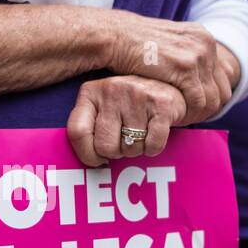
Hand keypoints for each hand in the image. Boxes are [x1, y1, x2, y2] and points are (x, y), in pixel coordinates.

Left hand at [66, 75, 186, 167]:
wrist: (170, 85)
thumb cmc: (129, 104)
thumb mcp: (102, 107)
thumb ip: (89, 128)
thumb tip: (91, 162)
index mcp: (90, 93)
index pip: (77, 132)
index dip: (87, 154)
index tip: (97, 159)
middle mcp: (111, 90)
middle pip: (105, 147)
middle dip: (116, 152)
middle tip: (124, 141)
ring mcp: (137, 95)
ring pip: (130, 149)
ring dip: (136, 149)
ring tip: (141, 132)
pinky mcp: (161, 105)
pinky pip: (152, 146)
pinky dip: (153, 148)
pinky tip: (153, 133)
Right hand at [104, 13, 237, 124]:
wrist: (115, 36)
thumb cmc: (132, 45)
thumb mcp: (166, 45)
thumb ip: (182, 57)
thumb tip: (191, 78)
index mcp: (202, 36)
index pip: (222, 77)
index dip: (210, 97)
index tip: (193, 110)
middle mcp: (205, 43)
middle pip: (221, 89)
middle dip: (208, 109)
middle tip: (189, 119)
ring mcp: (197, 54)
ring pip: (212, 99)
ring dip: (198, 114)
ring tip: (181, 120)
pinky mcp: (185, 68)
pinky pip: (198, 102)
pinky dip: (189, 114)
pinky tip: (176, 118)